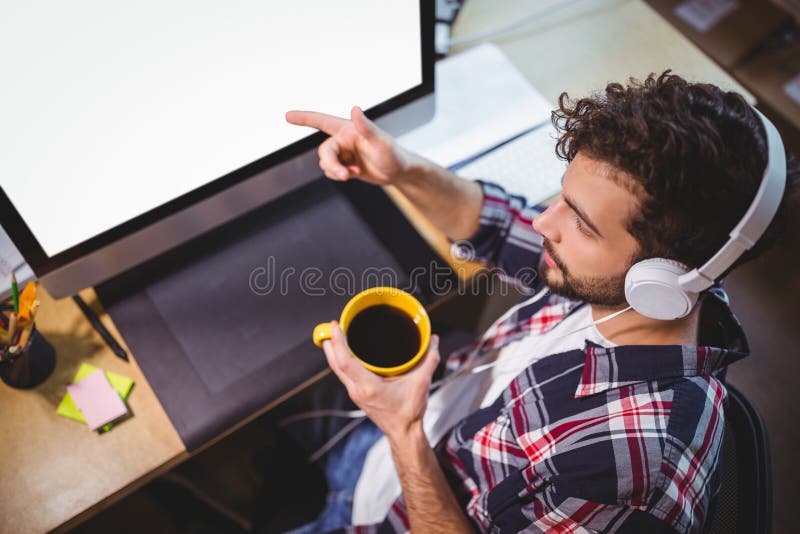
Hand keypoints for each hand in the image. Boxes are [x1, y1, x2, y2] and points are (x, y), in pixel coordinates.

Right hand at [285, 106, 412, 185]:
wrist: (400, 173)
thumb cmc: (394, 155)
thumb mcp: (381, 142)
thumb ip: (366, 126)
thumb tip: (354, 109)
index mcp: (349, 129)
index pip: (322, 121)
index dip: (304, 118)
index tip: (287, 116)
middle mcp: (344, 139)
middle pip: (324, 151)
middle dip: (331, 165)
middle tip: (344, 176)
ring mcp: (344, 152)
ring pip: (326, 162)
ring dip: (335, 171)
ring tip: (352, 175)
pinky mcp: (345, 164)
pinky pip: (331, 171)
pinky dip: (338, 175)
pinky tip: (354, 175)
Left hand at [321, 321, 439, 441]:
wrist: (404, 432)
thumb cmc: (408, 414)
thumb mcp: (421, 383)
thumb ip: (429, 360)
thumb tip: (433, 341)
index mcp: (369, 387)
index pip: (345, 362)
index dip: (337, 342)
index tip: (336, 326)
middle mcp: (358, 390)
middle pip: (334, 363)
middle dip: (330, 342)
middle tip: (332, 325)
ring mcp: (355, 393)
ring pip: (336, 369)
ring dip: (333, 351)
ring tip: (335, 334)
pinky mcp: (357, 393)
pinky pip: (343, 374)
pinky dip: (341, 360)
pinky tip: (345, 351)